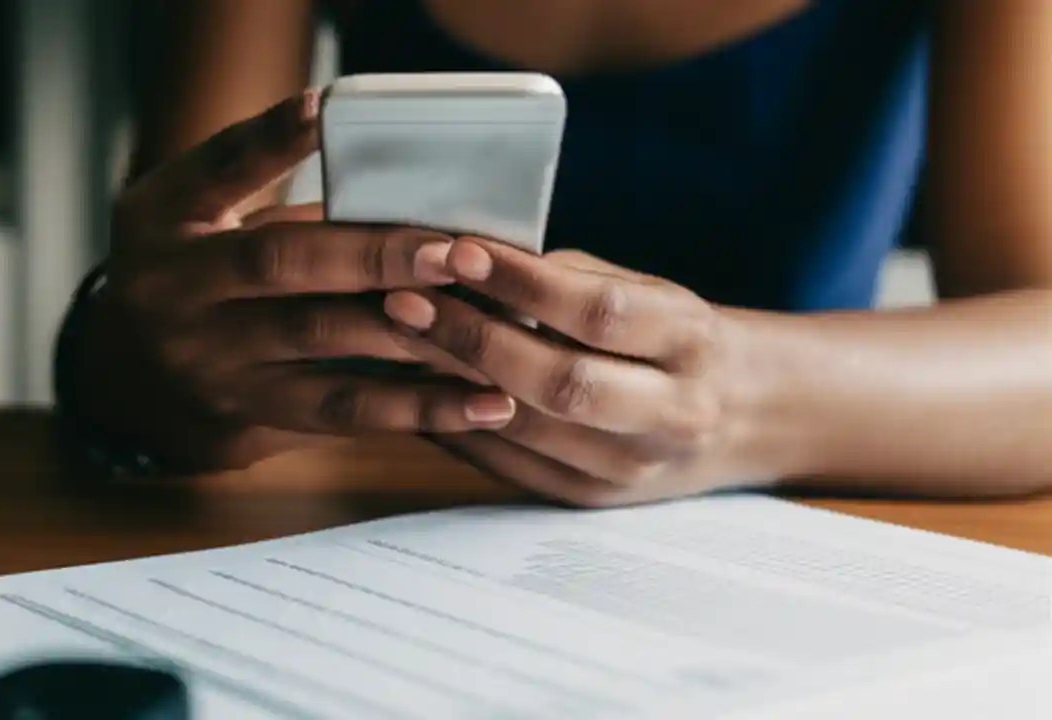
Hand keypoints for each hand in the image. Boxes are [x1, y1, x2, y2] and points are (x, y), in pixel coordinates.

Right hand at [76, 93, 516, 471]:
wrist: (129, 385)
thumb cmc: (191, 274)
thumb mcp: (194, 216)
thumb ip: (265, 189)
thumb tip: (388, 175)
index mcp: (163, 219)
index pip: (217, 166)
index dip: (271, 139)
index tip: (324, 108)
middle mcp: (174, 289)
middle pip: (282, 262)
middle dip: (375, 253)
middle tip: (455, 251)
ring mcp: (211, 359)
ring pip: (322, 340)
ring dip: (415, 331)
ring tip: (491, 323)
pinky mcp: (252, 413)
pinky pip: (343, 410)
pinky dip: (417, 406)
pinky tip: (482, 403)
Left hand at [383, 238, 766, 505]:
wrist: (747, 417)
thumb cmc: (678, 339)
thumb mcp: (652, 294)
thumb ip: (573, 280)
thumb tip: (474, 263)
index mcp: (691, 342)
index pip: (599, 313)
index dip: (523, 284)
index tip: (459, 251)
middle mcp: (672, 412)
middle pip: (561, 383)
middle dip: (474, 339)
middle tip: (407, 301)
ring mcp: (633, 467)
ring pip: (528, 431)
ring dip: (451, 385)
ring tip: (399, 339)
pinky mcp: (596, 499)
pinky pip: (512, 467)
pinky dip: (458, 427)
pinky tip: (416, 391)